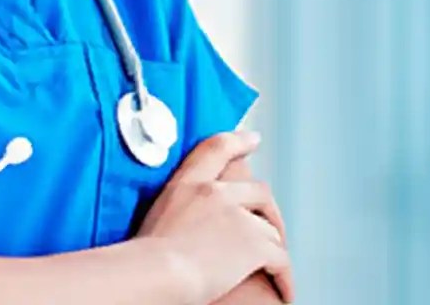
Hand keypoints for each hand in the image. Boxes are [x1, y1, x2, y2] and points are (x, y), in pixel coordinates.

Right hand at [137, 132, 292, 304]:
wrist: (157, 273)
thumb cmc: (145, 257)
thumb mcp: (154, 218)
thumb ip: (178, 211)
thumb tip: (184, 227)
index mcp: (187, 184)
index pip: (216, 149)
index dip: (238, 141)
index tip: (253, 139)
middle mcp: (216, 193)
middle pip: (258, 191)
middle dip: (270, 209)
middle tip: (272, 225)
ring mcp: (239, 217)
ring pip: (270, 230)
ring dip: (272, 248)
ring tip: (270, 268)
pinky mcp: (256, 244)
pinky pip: (281, 260)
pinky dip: (284, 277)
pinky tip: (283, 289)